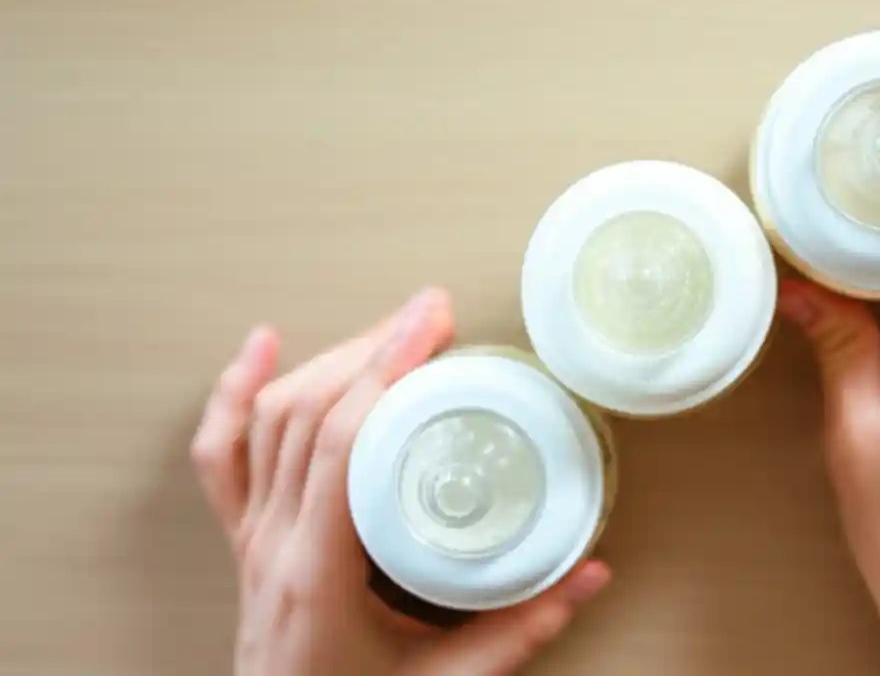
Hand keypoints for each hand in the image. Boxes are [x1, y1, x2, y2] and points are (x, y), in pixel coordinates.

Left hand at [191, 289, 610, 675]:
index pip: (342, 444)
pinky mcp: (247, 537)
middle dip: (372, 348)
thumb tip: (588, 576)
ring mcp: (253, 537)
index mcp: (317, 571)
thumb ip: (519, 631)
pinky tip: (261, 347)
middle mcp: (273, 543)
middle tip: (431, 315)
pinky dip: (235, 392)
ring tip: (386, 330)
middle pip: (307, 414)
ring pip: (268, 420)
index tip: (431, 328)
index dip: (386, 372)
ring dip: (328, 361)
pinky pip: (222, 453)